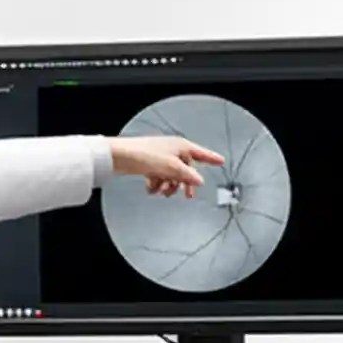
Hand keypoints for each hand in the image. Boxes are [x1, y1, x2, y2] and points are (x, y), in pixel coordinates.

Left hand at [107, 136, 224, 198]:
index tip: (221, 161)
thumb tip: (200, 181)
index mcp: (181, 146)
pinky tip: (151, 188)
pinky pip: (160, 176)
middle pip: (186, 169)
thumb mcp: (172, 168)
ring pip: (172, 175)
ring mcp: (161, 157)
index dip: (212, 158)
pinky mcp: (150, 163)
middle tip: (187, 195)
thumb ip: (188, 175)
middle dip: (183, 182)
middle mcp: (172, 150)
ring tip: (162, 192)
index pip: (201, 153)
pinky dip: (157, 183)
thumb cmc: (145, 155)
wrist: (120, 156)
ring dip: (168, 185)